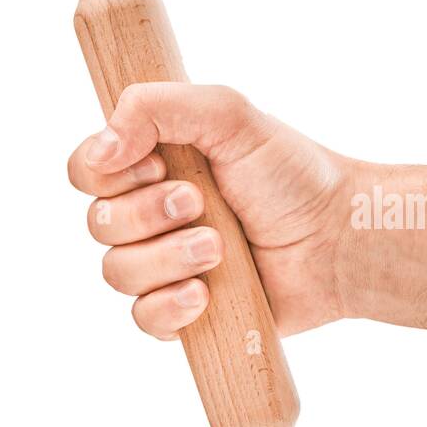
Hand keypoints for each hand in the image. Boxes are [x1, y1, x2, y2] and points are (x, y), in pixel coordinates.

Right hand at [67, 83, 352, 338]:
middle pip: (98, 223)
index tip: (158, 165)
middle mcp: (154, 214)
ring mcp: (168, 265)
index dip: (106, 172)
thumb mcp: (229, 115)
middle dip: (148, 215)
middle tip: (201, 206)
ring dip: (168, 258)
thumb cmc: (293, 175)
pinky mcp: (186, 311)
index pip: (87, 169)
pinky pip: (144, 319)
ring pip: (118, 272)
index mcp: (156, 164)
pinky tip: (206, 293)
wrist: (339, 240)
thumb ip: (157, 106)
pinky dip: (170, 306)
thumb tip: (102, 146)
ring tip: (219, 249)